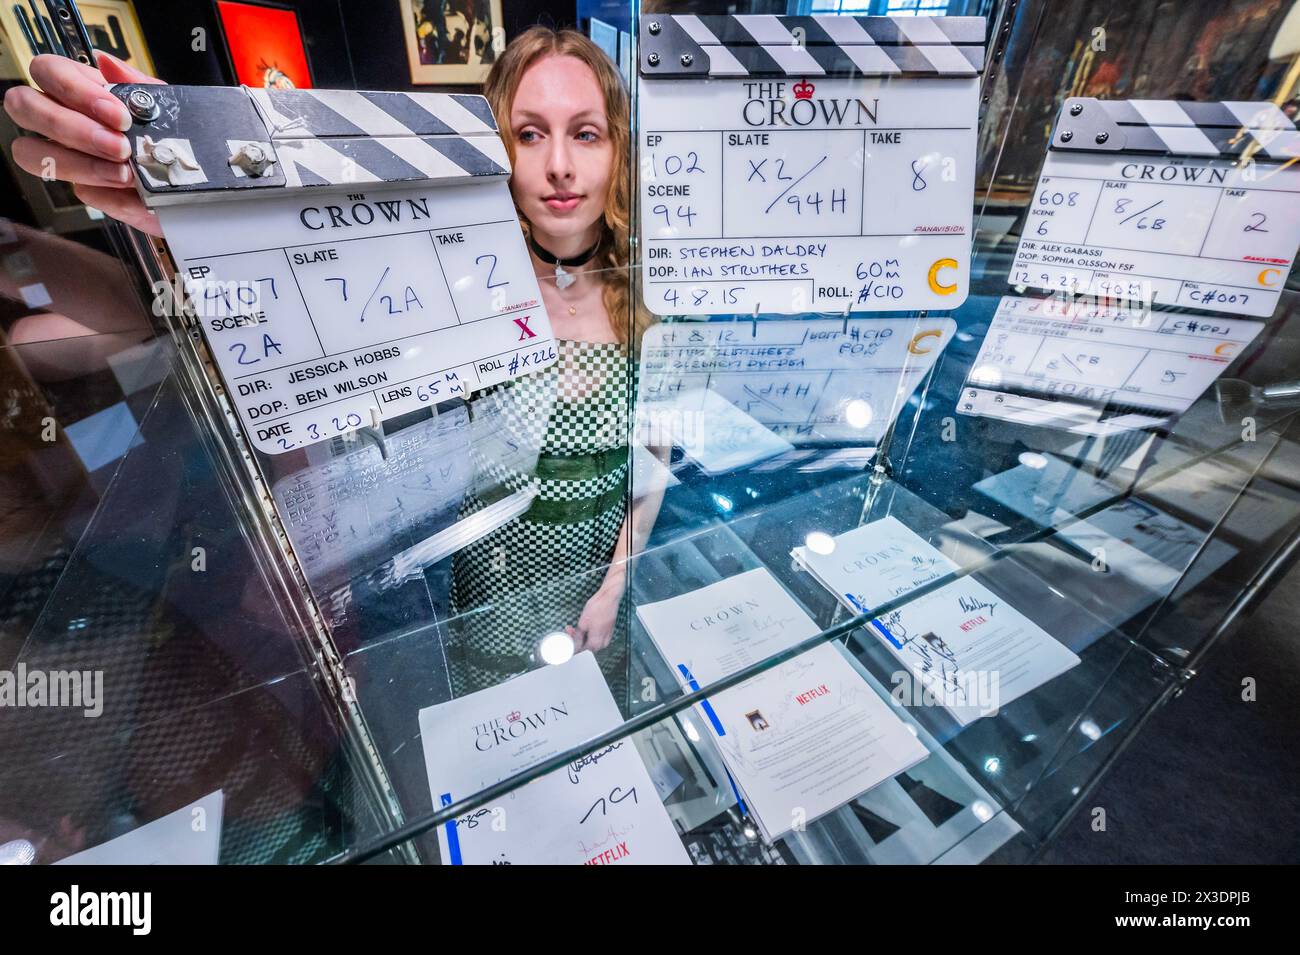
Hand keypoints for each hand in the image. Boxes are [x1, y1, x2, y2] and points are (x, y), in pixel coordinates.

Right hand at [4, 53, 163, 234]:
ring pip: (32, 153)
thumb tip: (106, 62)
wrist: (205, 186)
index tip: (117, 114)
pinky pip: (81, 191)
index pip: (46, 72)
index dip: (73, 90)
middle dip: (70, 127)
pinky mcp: (90, 191)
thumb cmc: (181, 141)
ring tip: (126, 171)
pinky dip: (109, 192)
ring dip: (81, 163)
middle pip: (24, 107)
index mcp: (84, 90)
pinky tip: (132, 190)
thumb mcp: (168, 107)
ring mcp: (73, 157)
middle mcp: (68, 120)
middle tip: (117, 145)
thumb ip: (137, 85)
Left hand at [567, 579, 623, 652]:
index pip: (581, 651)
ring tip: (576, 629)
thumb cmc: (598, 608)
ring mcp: (607, 637)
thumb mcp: (582, 623)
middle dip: (576, 641)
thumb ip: (577, 636)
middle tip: (570, 633)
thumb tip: (573, 643)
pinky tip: (585, 628)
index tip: (566, 643)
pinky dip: (590, 634)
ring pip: (592, 643)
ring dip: (582, 637)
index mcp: (596, 643)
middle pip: (587, 648)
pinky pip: (598, 638)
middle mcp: (603, 642)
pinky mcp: (608, 631)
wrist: (609, 598)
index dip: (572, 647)